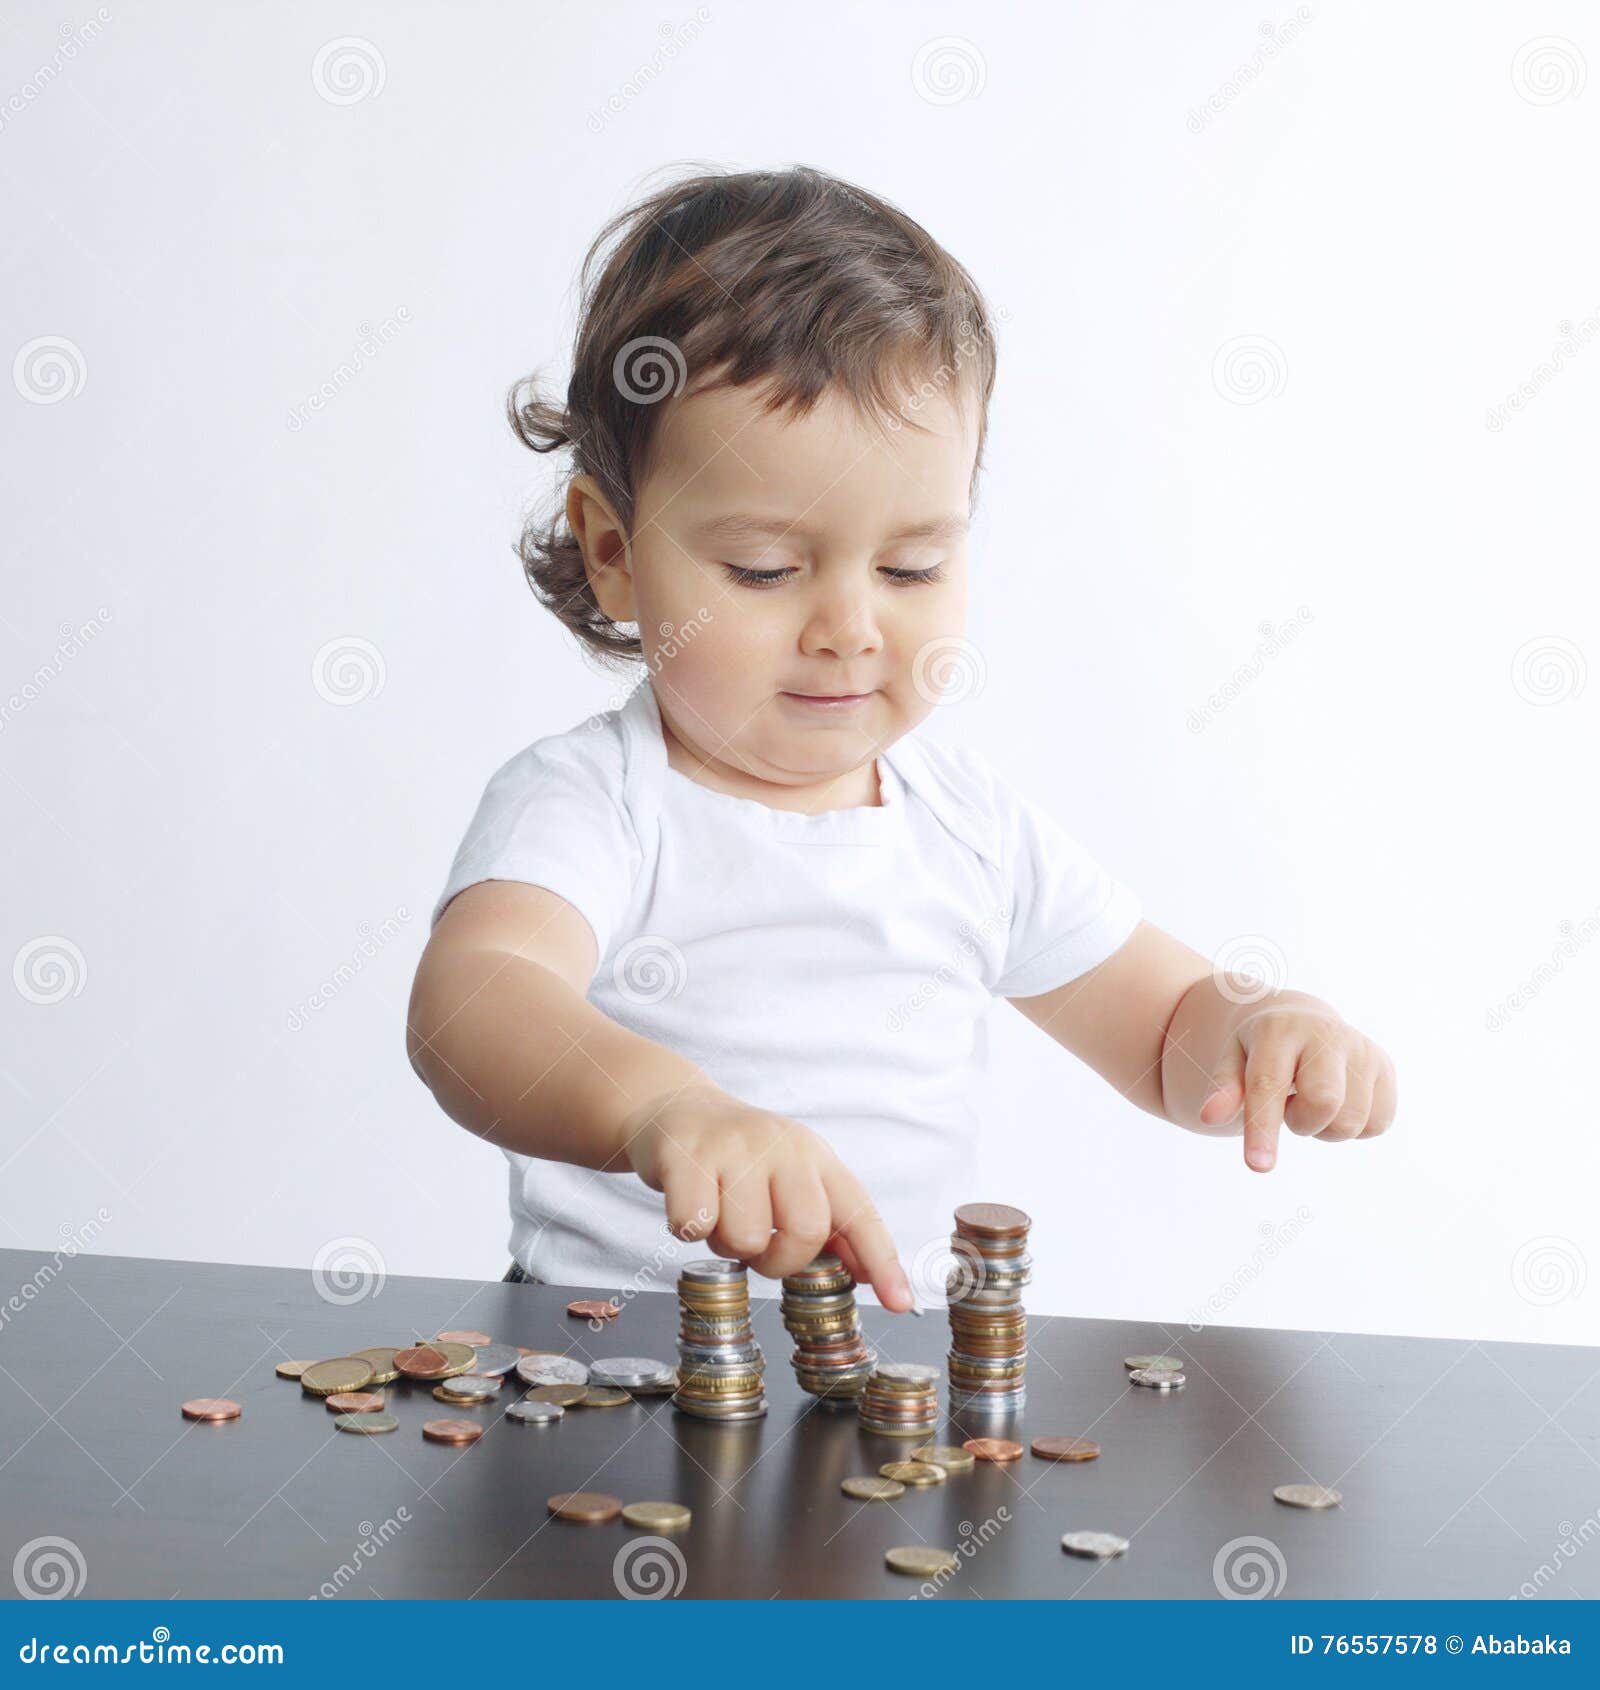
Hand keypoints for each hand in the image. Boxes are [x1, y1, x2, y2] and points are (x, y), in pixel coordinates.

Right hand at [620, 1082, 914, 1309]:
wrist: (677, 1108)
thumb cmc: (739, 1158)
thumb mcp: (791, 1177)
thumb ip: (827, 1223)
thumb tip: (864, 1274)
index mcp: (815, 1157)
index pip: (859, 1213)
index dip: (882, 1260)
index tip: (900, 1302)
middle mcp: (783, 1146)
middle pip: (806, 1231)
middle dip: (779, 1260)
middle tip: (758, 1248)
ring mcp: (735, 1148)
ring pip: (746, 1237)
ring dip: (726, 1245)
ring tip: (718, 1216)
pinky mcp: (687, 1155)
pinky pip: (694, 1225)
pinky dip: (687, 1231)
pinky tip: (688, 1204)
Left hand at [1199, 997, 1395, 1172]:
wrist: (1299, 1019)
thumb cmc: (1258, 1048)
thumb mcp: (1232, 1059)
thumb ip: (1223, 1087)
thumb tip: (1210, 1117)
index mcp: (1280, 1028)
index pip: (1269, 1085)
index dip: (1263, 1128)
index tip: (1258, 1166)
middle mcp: (1327, 1033)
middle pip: (1324, 1104)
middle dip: (1302, 1122)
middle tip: (1290, 1107)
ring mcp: (1362, 1049)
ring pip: (1352, 1122)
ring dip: (1324, 1127)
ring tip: (1309, 1099)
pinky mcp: (1385, 1067)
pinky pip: (1377, 1124)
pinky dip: (1353, 1125)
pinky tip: (1337, 1101)